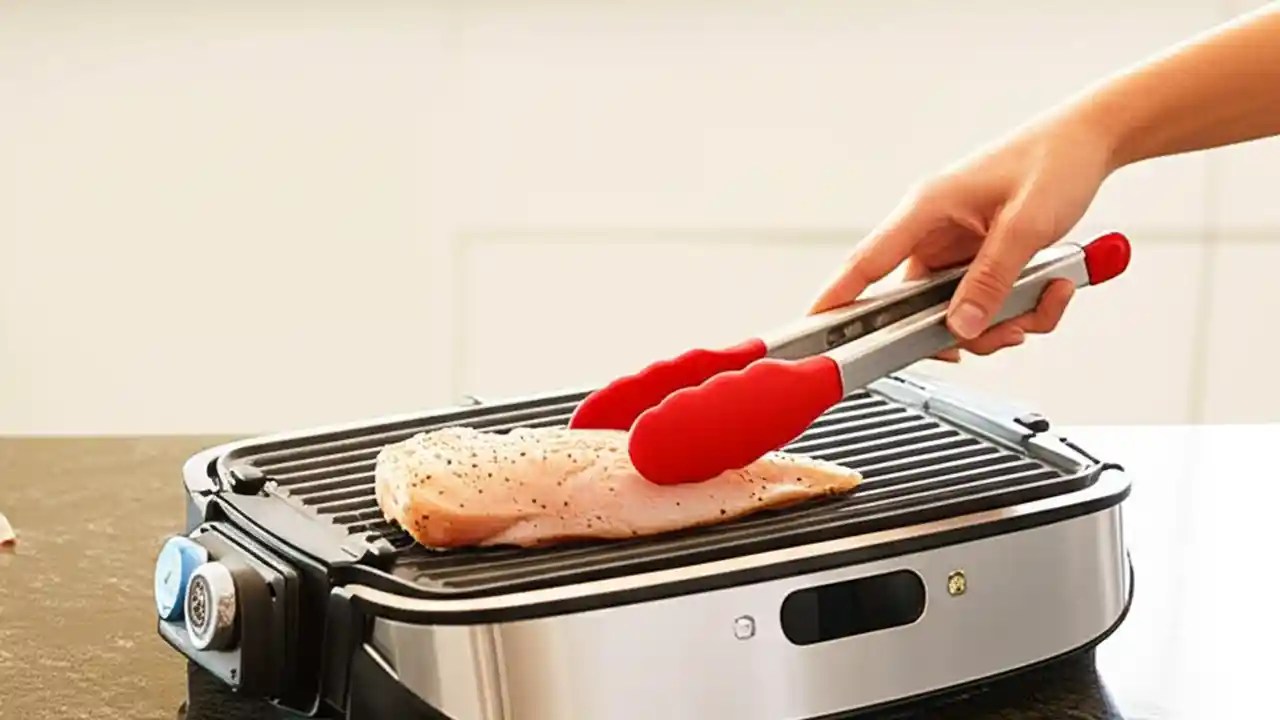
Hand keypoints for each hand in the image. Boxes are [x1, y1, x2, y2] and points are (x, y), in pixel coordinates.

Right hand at [810, 114, 1115, 360]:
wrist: (1093, 141)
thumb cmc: (1056, 161)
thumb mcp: (1026, 226)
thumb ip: (990, 280)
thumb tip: (960, 326)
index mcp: (926, 208)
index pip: (867, 262)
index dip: (837, 299)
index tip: (815, 327)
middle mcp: (933, 230)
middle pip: (918, 306)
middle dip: (963, 329)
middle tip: (1002, 333)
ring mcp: (955, 247)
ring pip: (955, 311)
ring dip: (1000, 322)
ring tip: (1043, 301)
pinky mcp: (978, 258)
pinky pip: (984, 302)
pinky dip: (1018, 309)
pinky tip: (1049, 289)